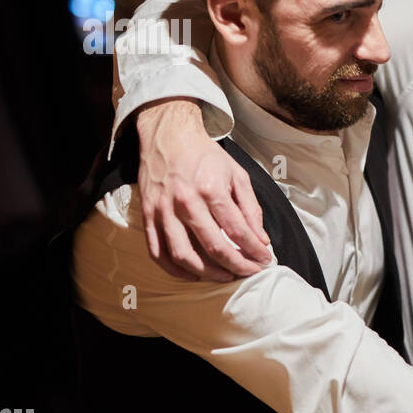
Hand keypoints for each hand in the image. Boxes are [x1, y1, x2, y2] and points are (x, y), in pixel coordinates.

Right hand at [136, 99, 271, 281]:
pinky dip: (175, 269)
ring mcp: (163, 211)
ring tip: (225, 276)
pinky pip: (157, 252)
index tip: (264, 259)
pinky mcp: (147, 215)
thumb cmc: (205, 156)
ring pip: (183, 255)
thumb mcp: (237, 175)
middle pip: (213, 247)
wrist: (169, 137)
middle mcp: (185, 202)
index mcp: (211, 189)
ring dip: (207, 273)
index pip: (238, 230)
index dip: (254, 250)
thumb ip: (251, 208)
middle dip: (237, 265)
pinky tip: (193, 274)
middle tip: (249, 271)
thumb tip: (261, 239)